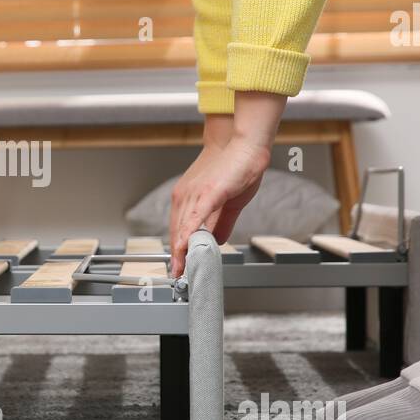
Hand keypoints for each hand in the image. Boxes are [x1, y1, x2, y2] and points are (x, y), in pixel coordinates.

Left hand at [169, 135, 271, 277]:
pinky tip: (186, 248)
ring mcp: (195, 194)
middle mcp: (185, 196)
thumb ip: (221, 224)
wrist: (243, 144)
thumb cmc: (236, 169)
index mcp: (187, 198)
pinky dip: (189, 234)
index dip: (177, 250)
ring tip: (181, 270)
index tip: (178, 267)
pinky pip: (195, 218)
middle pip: (177, 232)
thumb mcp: (228, 204)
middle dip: (176, 256)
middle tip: (177, 275)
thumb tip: (217, 241)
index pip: (178, 229)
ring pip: (183, 228)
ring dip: (181, 251)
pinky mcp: (208, 193)